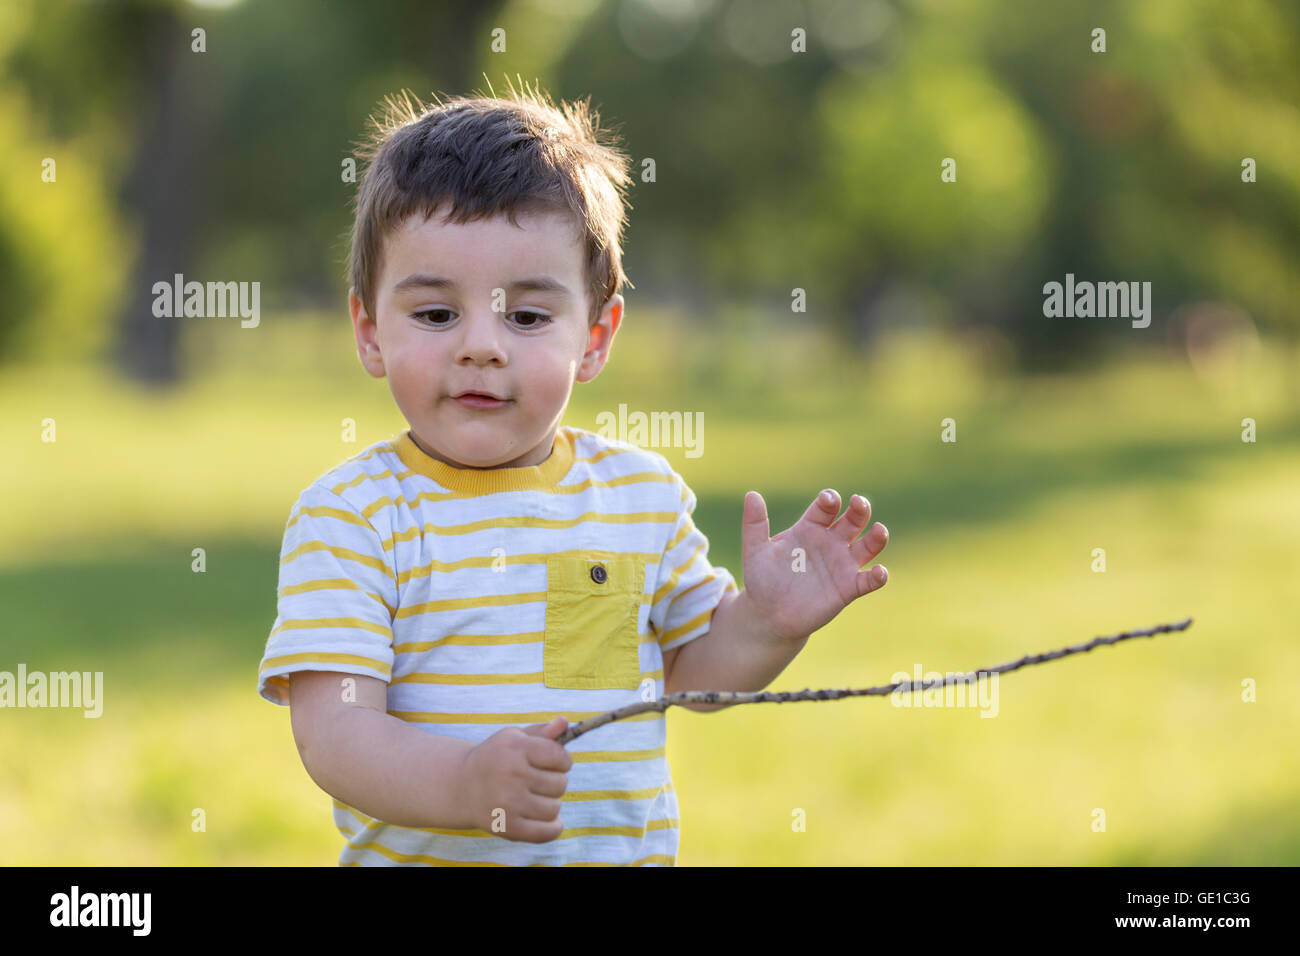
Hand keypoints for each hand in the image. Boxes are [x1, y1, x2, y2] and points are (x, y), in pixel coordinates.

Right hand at [458, 716, 572, 842]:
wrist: (462, 787)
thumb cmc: (496, 758)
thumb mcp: (514, 738)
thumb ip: (542, 732)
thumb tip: (564, 722)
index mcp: (514, 747)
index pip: (559, 756)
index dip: (563, 760)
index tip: (553, 763)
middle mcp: (511, 774)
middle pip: (560, 783)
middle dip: (555, 781)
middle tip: (538, 781)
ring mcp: (508, 802)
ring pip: (555, 807)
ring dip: (550, 803)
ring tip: (534, 797)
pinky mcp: (507, 827)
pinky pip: (548, 831)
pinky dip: (553, 827)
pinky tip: (545, 818)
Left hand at [740, 489, 888, 642]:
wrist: (769, 614)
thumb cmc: (762, 579)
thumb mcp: (755, 551)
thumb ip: (754, 524)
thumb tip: (751, 494)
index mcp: (809, 528)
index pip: (826, 507)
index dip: (830, 500)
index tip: (828, 499)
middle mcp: (830, 542)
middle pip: (853, 519)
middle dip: (859, 509)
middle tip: (859, 503)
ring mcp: (841, 564)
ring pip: (868, 545)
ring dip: (878, 537)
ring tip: (879, 530)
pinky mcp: (848, 588)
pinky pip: (868, 580)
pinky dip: (878, 576)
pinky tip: (879, 572)